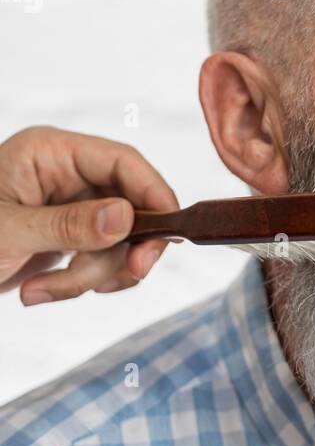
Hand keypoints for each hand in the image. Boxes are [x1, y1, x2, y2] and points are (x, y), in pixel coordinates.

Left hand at [0, 126, 177, 303]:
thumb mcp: (7, 231)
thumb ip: (69, 225)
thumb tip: (127, 218)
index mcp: (51, 152)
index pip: (122, 161)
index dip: (153, 193)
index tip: (167, 230)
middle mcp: (66, 175)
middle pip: (129, 207)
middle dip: (119, 251)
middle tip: (129, 277)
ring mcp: (68, 209)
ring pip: (116, 243)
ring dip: (89, 277)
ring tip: (39, 293)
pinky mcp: (65, 239)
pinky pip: (97, 263)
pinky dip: (78, 285)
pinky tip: (37, 293)